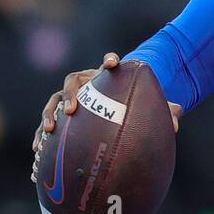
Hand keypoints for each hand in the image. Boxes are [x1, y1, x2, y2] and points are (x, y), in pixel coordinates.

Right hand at [30, 52, 180, 174]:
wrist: (109, 111)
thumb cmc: (130, 106)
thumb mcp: (146, 108)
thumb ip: (162, 111)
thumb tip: (176, 123)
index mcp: (105, 78)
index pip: (108, 65)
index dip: (110, 61)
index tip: (113, 61)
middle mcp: (84, 85)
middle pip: (72, 82)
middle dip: (70, 94)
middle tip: (72, 109)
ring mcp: (68, 100)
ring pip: (53, 102)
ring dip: (50, 114)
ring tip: (50, 130)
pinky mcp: (59, 118)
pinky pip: (46, 126)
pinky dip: (41, 137)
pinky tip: (38, 152)